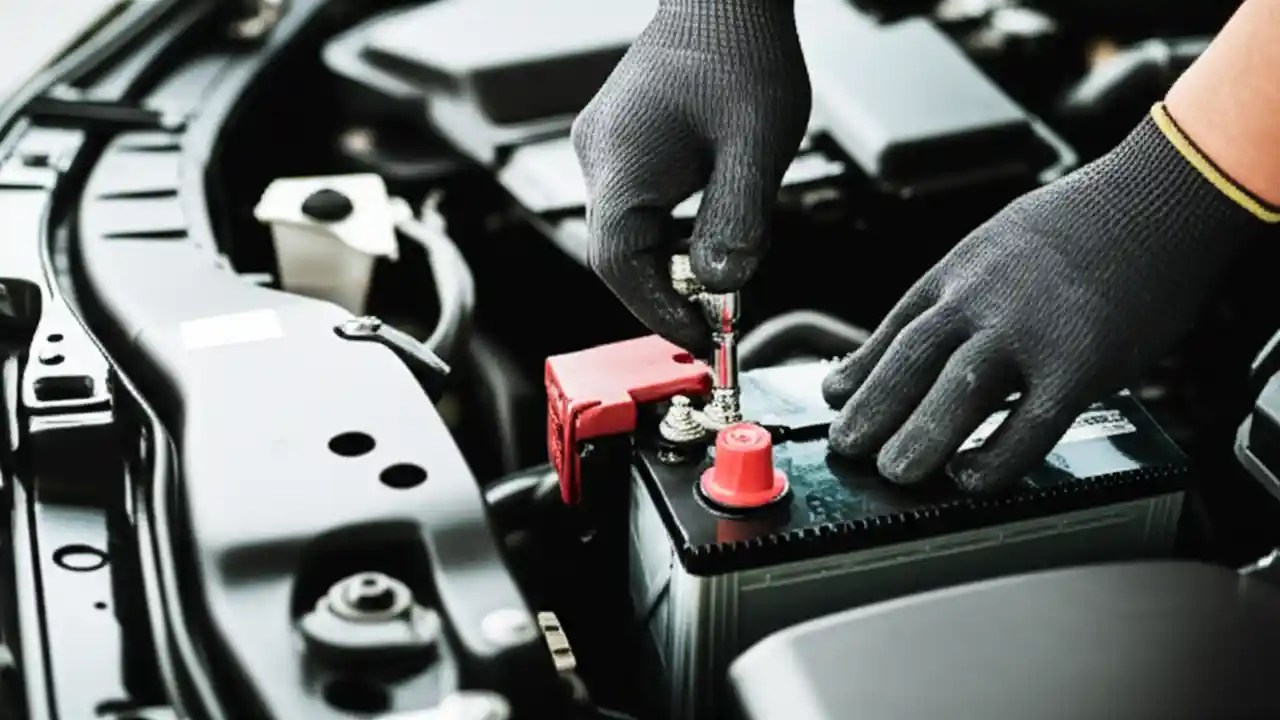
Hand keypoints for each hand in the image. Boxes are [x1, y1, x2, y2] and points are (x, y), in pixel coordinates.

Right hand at [572, 0, 810, 352]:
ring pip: (625, 231)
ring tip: (717, 275)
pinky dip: (664, 230)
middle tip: (716, 316)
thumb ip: (738, 220)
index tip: (701, 338)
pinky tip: (703, 228)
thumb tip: (723, 284)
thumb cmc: (742, 54)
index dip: (659, 311)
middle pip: (617, 255)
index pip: (620, 266)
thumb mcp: (757, 145)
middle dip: (666, 292)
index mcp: (621, 165)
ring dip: (667, 262)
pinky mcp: (617, 140)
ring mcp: (601, 147)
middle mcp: (597, 158)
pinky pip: (633, 204)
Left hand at [822, 112, 1252, 491]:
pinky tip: (972, 478)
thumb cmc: (1087, 220)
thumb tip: (925, 329)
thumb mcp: (998, 240)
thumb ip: (961, 287)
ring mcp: (1029, 332)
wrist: (1161, 193)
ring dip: (918, 436)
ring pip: (956, 392)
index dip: (860, 369)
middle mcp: (982, 300)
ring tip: (893, 470)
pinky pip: (1030, 424)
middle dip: (872, 409)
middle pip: (910, 361)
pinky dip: (996, 457)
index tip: (836, 397)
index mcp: (959, 271)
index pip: (894, 328)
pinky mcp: (1080, 364)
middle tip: (847, 446)